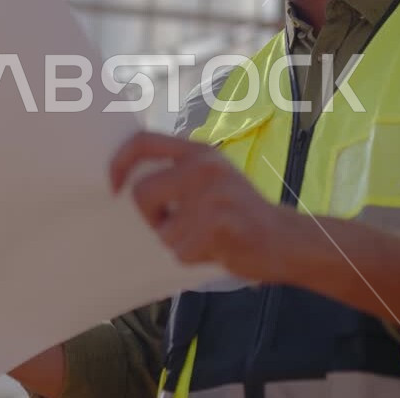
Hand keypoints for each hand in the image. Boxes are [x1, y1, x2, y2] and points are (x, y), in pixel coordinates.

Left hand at [108, 131, 290, 282]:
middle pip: (142, 193)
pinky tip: (217, 249)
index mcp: (199, 152)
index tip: (113, 187)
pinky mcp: (218, 223)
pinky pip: (181, 250)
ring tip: (206, 237)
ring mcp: (212, 194)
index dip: (119, 163)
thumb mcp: (213, 177)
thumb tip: (129, 183)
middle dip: (151, 218)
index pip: (143, 142)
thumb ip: (178, 173)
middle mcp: (203, 166)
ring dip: (179, 243)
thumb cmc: (241, 213)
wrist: (286, 239)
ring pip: (162, 231)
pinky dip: (194, 258)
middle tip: (175, 226)